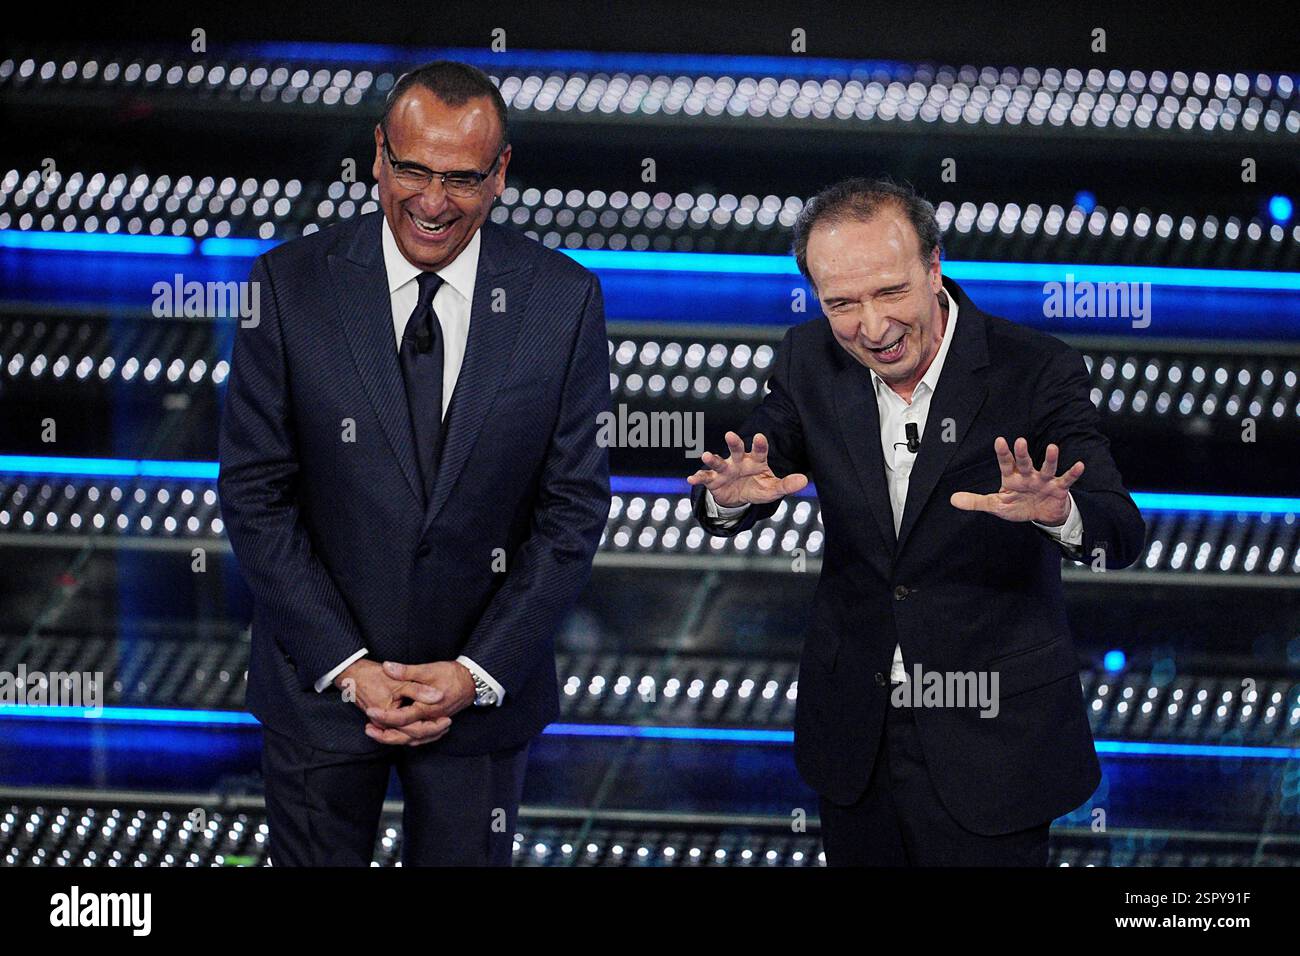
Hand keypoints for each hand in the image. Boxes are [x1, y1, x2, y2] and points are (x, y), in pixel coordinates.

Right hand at [335, 658, 452, 745]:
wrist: (352, 675)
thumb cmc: (373, 676)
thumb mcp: (399, 681)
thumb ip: (419, 690)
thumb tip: (439, 696)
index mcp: (389, 717)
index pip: (415, 729)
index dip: (433, 726)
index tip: (447, 719)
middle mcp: (385, 725)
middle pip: (412, 737)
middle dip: (431, 733)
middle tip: (447, 723)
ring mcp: (383, 725)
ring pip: (407, 737)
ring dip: (424, 734)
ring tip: (441, 727)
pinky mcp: (383, 721)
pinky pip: (401, 731)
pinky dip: (415, 730)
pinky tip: (426, 723)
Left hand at [361, 661, 476, 745]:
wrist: (472, 682)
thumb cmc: (452, 675)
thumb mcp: (428, 670)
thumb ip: (406, 671)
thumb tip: (387, 667)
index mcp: (426, 708)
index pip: (401, 718)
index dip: (383, 716)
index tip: (370, 711)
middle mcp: (430, 720)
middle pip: (405, 736)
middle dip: (384, 735)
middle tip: (368, 729)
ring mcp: (434, 724)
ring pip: (413, 739)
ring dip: (394, 738)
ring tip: (377, 732)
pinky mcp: (436, 723)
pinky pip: (421, 738)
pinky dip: (407, 738)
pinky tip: (398, 733)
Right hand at [686, 431, 808, 506]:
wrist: (738, 498)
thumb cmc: (758, 487)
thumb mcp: (773, 489)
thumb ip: (787, 484)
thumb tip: (804, 480)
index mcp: (756, 460)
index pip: (759, 450)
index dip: (760, 444)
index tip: (760, 436)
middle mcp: (739, 461)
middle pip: (736, 449)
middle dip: (733, 442)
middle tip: (730, 435)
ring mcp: (725, 470)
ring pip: (718, 462)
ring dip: (712, 459)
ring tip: (706, 455)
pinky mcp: (713, 481)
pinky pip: (705, 478)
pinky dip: (698, 478)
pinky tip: (691, 479)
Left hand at [949, 436, 1082, 525]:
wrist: (1042, 515)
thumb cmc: (1019, 505)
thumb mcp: (996, 505)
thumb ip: (976, 501)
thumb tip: (952, 499)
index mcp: (1012, 478)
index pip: (1006, 464)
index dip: (1003, 453)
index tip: (999, 441)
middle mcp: (1028, 475)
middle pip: (1024, 462)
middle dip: (1022, 453)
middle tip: (1020, 441)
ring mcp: (1044, 481)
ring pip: (1047, 467)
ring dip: (1050, 459)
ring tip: (1053, 448)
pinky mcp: (1058, 488)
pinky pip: (1066, 479)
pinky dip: (1072, 473)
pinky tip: (1079, 465)